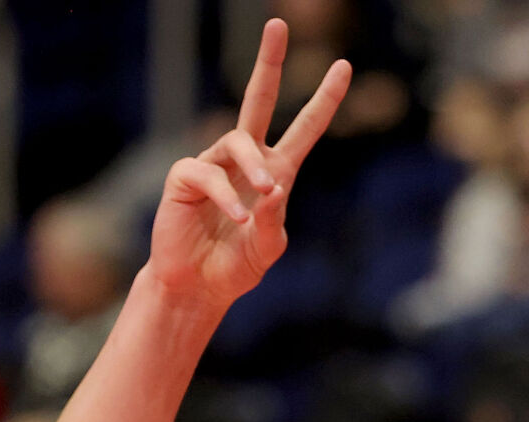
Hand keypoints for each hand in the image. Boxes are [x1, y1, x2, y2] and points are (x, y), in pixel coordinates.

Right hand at [145, 19, 350, 308]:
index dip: (324, 100)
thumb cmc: (235, 267)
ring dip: (255, 167)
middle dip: (268, 63)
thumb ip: (276, 221)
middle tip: (277, 25)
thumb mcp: (267, 248)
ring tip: (266, 193)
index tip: (343, 67)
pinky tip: (237, 218)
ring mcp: (214, 164)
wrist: (198, 288)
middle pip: (258, 100)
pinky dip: (227, 195)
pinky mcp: (185, 177)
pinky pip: (209, 173)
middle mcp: (244, 161)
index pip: (303, 129)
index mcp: (274, 173)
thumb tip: (274, 186)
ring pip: (239, 141)